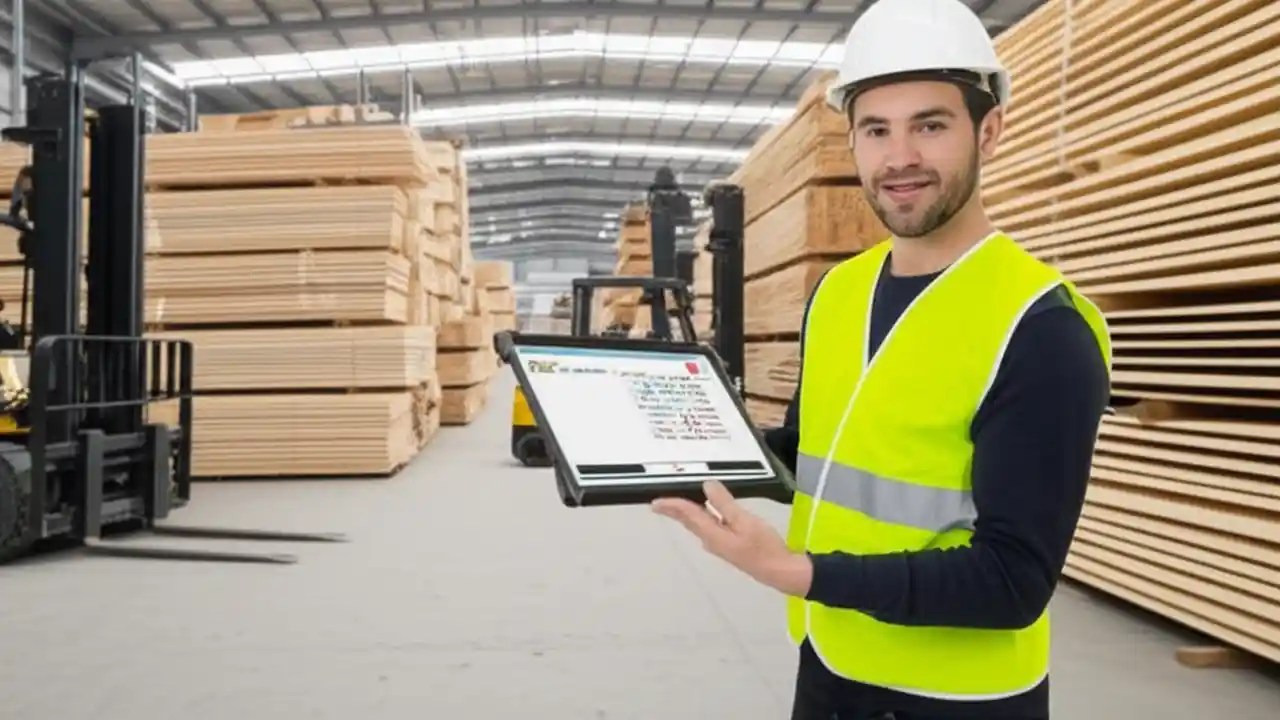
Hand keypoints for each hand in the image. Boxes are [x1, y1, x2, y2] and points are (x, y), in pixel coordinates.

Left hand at [652, 480, 811, 596]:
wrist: (778, 571)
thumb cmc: (763, 546)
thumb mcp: (745, 521)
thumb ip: (725, 504)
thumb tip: (707, 486)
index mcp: (712, 534)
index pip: (688, 515)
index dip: (672, 505)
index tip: (655, 502)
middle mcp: (710, 540)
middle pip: (689, 521)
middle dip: (674, 511)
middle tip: (659, 503)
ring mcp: (719, 544)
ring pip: (697, 524)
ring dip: (686, 513)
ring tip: (676, 503)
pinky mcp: (727, 545)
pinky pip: (708, 526)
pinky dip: (701, 516)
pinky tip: (705, 510)